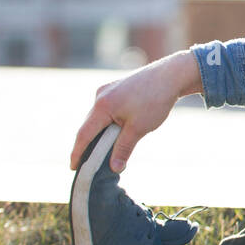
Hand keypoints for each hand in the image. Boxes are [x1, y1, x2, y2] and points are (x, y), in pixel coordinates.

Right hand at [69, 50, 202, 173]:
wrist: (171, 75)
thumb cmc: (155, 100)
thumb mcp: (139, 128)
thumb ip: (124, 148)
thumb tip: (114, 168)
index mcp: (102, 106)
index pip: (84, 134)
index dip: (77, 153)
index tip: (73, 168)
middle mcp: (100, 96)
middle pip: (88, 125)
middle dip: (86, 145)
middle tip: (85, 164)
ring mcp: (107, 90)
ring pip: (97, 117)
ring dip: (98, 133)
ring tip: (99, 152)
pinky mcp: (115, 88)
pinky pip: (105, 109)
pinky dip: (106, 123)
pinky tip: (113, 133)